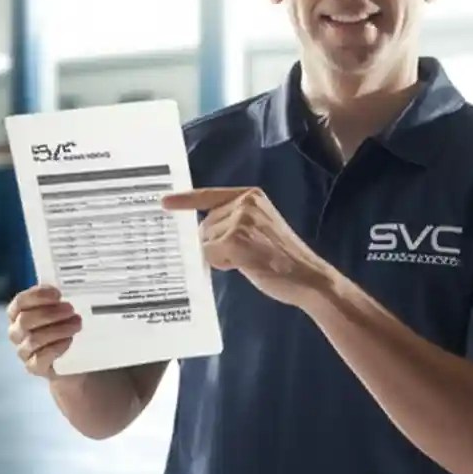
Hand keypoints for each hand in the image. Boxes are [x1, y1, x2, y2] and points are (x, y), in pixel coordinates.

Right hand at [6, 284, 81, 378]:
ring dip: (58, 330)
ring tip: (76, 324)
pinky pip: (40, 358)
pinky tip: (69, 341)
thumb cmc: (62, 327)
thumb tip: (68, 287)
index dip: (38, 296)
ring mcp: (23, 351)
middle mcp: (16, 332)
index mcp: (17, 313)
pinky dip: (56, 348)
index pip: (20, 301)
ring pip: (34, 339)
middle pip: (25, 320)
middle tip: (71, 310)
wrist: (71, 359)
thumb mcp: (58, 310)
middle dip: (50, 313)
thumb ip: (57, 300)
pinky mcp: (33, 367)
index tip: (58, 294)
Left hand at [162, 187, 337, 307]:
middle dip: (214, 243)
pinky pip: (210, 253)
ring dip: (219, 255)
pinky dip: (221, 264)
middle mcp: (245, 202)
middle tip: (245, 256)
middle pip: (205, 224)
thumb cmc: (282, 260)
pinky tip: (244, 265)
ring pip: (205, 240)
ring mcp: (240, 219)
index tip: (164, 202)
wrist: (308, 277)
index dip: (185, 200)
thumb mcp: (257, 230)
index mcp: (250, 196)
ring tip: (249, 260)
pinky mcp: (236, 239)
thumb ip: (232, 224)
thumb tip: (198, 236)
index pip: (209, 195)